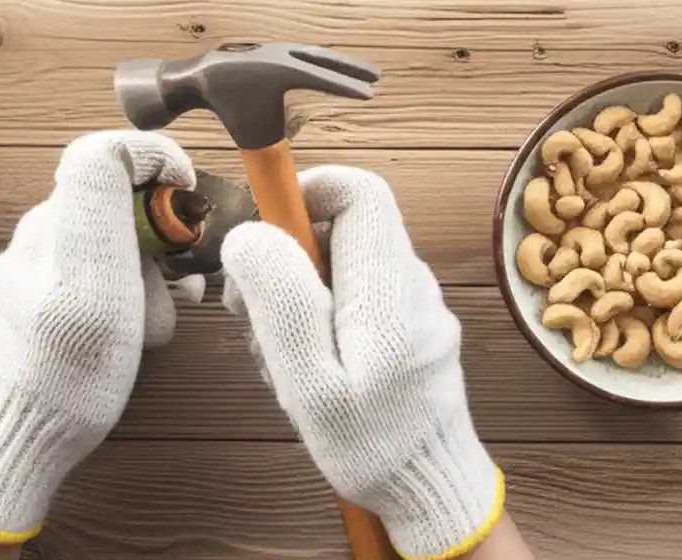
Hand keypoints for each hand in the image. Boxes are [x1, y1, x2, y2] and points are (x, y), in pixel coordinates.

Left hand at [0, 131, 193, 544]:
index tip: (188, 195)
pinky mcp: (26, 302)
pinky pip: (86, 278)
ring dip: (141, 280)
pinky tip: (127, 336)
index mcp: (52, 224)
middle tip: (177, 286)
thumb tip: (122, 150)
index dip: (155, 160)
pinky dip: (118, 300)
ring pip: (106, 245)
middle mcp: (32, 237)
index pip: (105, 151)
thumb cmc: (64, 373)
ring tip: (150, 328)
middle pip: (113, 203)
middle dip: (156, 240)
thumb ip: (102, 204)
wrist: (14, 443)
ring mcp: (26, 271)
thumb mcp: (99, 283)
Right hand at [221, 166, 503, 559]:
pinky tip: (309, 368)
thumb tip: (250, 233)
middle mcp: (411, 283)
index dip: (306, 193)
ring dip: (297, 296)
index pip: (360, 192)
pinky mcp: (409, 325)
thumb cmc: (372, 445)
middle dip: (285, 258)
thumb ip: (281, 302)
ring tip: (281, 356)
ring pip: (341, 263)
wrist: (431, 489)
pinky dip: (321, 318)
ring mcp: (414, 303)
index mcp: (389, 289)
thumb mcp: (311, 383)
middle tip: (252, 313)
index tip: (264, 235)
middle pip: (341, 226)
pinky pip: (355, 295)